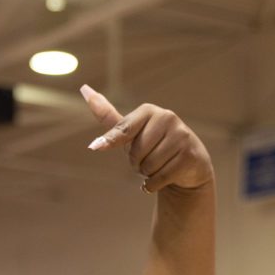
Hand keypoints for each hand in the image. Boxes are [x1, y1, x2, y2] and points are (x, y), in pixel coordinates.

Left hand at [80, 86, 212, 194]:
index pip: (123, 129)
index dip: (109, 141)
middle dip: (137, 163)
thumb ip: (109, 117)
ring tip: (160, 164)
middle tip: (150, 157)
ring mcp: (181, 135)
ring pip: (148, 166)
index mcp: (149, 110)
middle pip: (135, 152)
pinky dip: (156, 184)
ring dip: (148, 173)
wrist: (188, 165)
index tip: (94, 147)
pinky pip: (159, 178)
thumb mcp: (132, 132)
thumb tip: (84, 90)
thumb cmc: (154, 146)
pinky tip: (166, 176)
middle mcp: (167, 117)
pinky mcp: (189, 155)